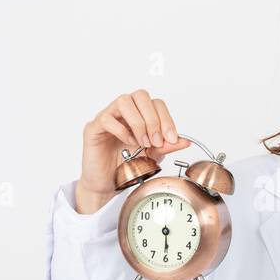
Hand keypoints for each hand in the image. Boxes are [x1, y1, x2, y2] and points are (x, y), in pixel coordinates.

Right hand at [76, 89, 191, 213]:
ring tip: (142, 143)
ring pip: (124, 101)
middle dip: (153, 119)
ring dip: (138, 123)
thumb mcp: (153, 155)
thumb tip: (185, 141)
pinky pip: (107, 119)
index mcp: (139, 114)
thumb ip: (167, 146)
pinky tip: (128, 143)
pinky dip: (122, 131)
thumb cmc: (127, 165)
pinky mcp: (94, 128)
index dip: (166, 119)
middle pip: (140, 96)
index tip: (171, 138)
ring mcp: (107, 116)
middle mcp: (123, 111)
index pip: (155, 103)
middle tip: (156, 141)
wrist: (107, 183)